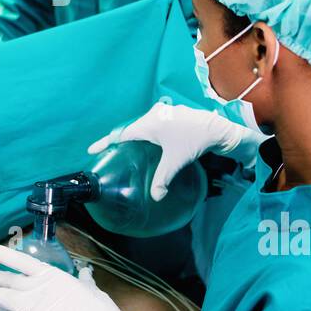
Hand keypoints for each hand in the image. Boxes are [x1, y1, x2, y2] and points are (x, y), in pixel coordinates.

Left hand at [0, 244, 127, 310]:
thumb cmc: (98, 308)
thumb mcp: (90, 287)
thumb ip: (83, 279)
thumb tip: (84, 272)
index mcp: (52, 276)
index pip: (23, 262)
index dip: (6, 255)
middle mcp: (39, 289)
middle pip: (12, 282)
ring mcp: (34, 308)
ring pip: (6, 299)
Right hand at [88, 101, 262, 199]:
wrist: (218, 128)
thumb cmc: (194, 141)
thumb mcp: (176, 161)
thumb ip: (162, 178)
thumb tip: (155, 197)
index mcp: (149, 124)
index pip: (121, 134)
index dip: (106, 142)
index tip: (92, 149)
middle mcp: (153, 115)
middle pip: (130, 129)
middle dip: (119, 140)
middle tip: (108, 152)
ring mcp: (163, 113)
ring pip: (142, 126)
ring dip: (134, 137)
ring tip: (125, 150)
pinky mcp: (172, 115)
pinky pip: (152, 124)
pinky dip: (146, 134)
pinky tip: (149, 145)